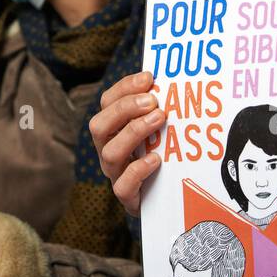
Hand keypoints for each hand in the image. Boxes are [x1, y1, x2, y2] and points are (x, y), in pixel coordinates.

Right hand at [89, 71, 164, 216]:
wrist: (163, 200)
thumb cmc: (161, 156)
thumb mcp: (157, 130)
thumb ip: (159, 109)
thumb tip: (177, 81)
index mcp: (112, 129)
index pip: (107, 102)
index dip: (124, 87)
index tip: (149, 77)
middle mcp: (108, 149)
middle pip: (99, 125)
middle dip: (124, 108)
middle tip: (152, 100)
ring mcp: (115, 173)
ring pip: (110, 153)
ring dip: (134, 132)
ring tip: (159, 119)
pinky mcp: (127, 196)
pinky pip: (123, 186)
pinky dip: (137, 170)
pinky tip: (156, 159)